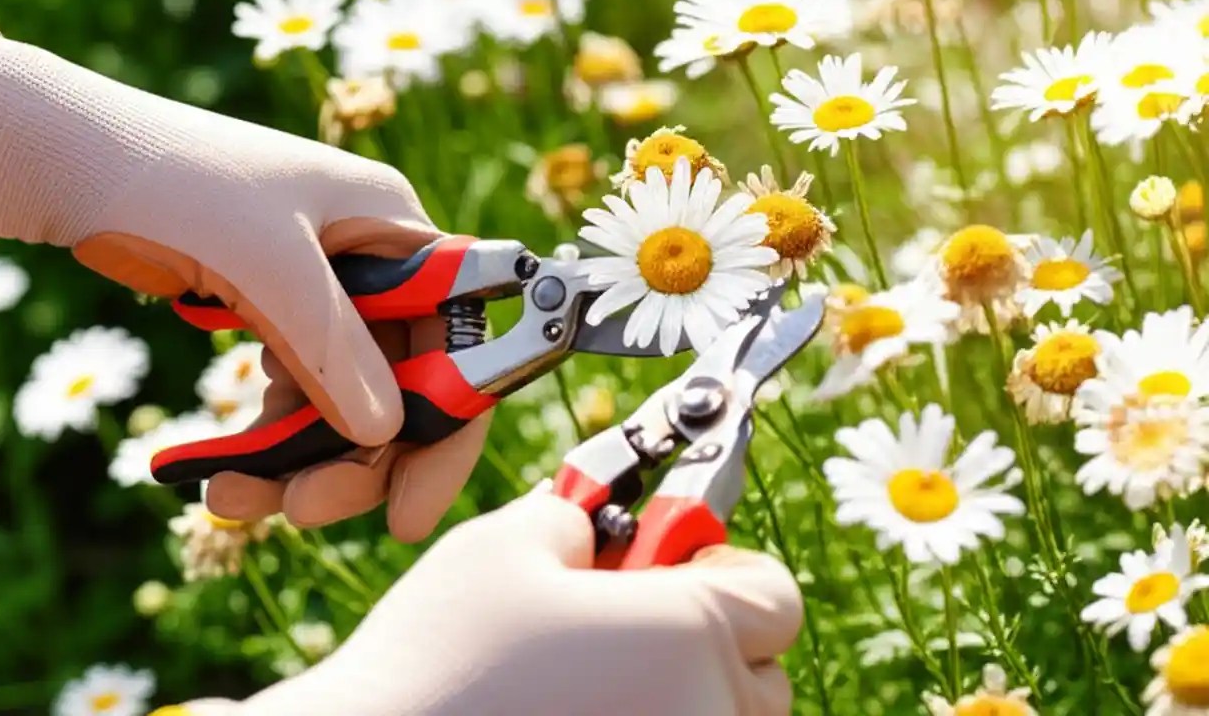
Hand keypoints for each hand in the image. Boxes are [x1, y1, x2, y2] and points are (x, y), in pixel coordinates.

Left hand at [0, 29, 487, 536]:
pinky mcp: (278, 316)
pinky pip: (295, 398)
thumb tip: (389, 434)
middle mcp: (375, 266)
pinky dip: (265, 442)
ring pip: (345, 405)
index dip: (447, 429)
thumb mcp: (265, 264)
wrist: (72, 158)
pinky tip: (219, 472)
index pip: (457, 343)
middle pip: (403, 389)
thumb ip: (333, 348)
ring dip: (300, 463)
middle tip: (304, 511)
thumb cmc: (175, 181)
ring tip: (233, 497)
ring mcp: (326, 294)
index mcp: (395, 232)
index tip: (407, 513)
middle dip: (356, 460)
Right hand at [172, 491, 802, 715]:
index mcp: (689, 635)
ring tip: (589, 675)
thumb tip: (599, 522)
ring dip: (680, 691)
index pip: (776, 596)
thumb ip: (580, 516)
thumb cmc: (435, 656)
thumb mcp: (504, 544)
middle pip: (763, 673)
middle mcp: (706, 713)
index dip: (726, 571)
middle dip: (711, 641)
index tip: (671, 567)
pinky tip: (570, 709)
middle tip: (626, 625)